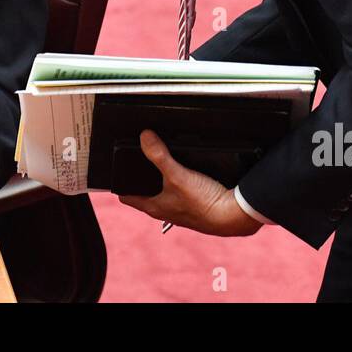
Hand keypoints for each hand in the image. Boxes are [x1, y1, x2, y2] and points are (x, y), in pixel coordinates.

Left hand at [118, 130, 263, 236]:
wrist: (234, 215)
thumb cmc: (204, 203)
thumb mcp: (177, 175)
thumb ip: (159, 156)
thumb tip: (144, 136)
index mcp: (154, 207)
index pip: (127, 196)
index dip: (119, 182)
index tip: (116, 167)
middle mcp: (165, 210)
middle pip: (144, 191)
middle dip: (141, 175)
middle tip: (139, 155)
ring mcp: (180, 208)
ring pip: (163, 190)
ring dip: (160, 177)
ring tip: (160, 158)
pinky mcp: (195, 204)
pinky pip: (180, 190)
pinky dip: (179, 179)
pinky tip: (185, 168)